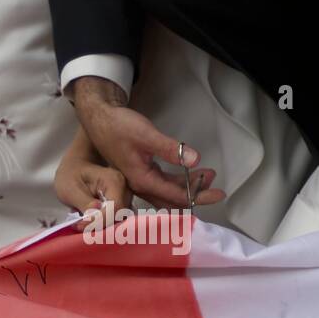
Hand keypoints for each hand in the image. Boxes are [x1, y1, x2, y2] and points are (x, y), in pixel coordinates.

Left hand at [55, 150, 132, 222]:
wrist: (75, 169)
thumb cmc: (71, 176)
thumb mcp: (70, 189)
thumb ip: (84, 202)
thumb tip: (95, 215)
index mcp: (114, 181)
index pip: (115, 207)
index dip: (100, 221)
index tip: (81, 226)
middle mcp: (126, 189)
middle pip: (120, 216)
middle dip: (100, 225)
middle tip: (79, 226)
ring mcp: (126, 198)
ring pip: (119, 220)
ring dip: (101, 226)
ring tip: (82, 224)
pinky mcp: (122, 205)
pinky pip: (116, 219)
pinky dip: (103, 224)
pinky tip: (89, 222)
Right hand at [70, 77, 225, 208]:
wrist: (99, 118)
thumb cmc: (119, 126)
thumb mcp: (146, 135)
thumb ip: (170, 148)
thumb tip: (195, 159)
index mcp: (142, 180)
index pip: (176, 196)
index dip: (199, 195)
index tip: (219, 193)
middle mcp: (141, 185)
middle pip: (173, 200)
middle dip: (196, 195)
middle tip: (216, 189)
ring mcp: (140, 180)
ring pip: (168, 192)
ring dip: (188, 187)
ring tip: (207, 175)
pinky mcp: (140, 172)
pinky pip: (162, 184)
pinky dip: (178, 181)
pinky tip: (189, 172)